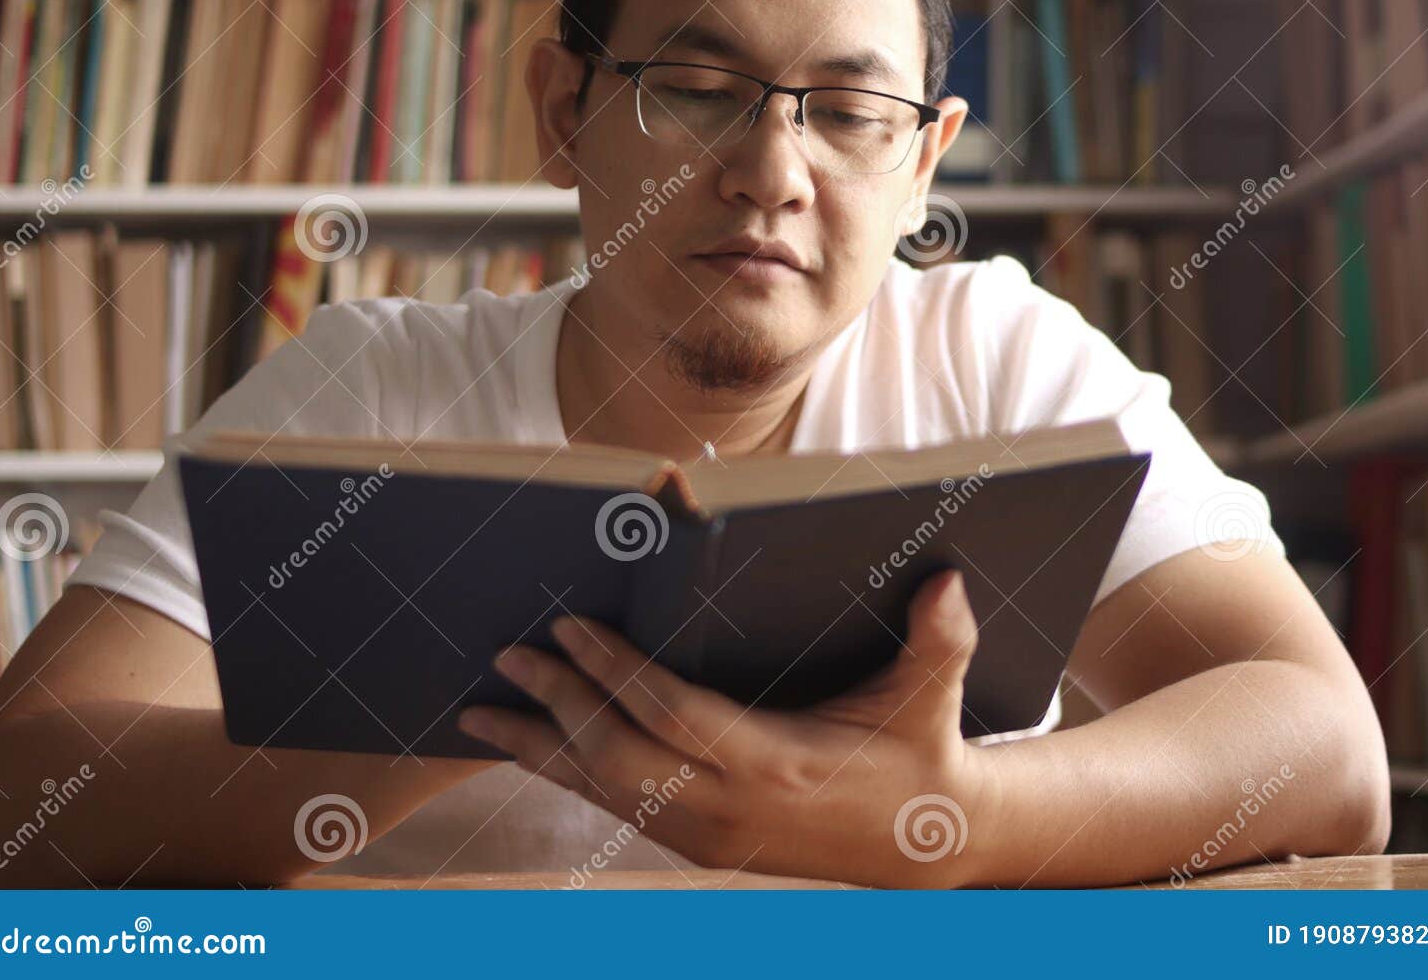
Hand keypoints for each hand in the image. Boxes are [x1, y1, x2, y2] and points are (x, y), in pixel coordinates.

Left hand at [457, 569, 997, 887]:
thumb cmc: (918, 753)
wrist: (918, 846)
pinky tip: (532, 750)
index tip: (568, 628)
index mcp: (776, 765)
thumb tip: (947, 582)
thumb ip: (940, 639)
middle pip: (617, 757)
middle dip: (556, 704)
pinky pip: (615, 808)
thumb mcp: (933, 696)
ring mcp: (707, 835)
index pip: (673, 715)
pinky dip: (566, 774)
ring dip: (540, 748)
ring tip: (481, 713)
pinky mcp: (697, 843)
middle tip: (509, 653)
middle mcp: (729, 808)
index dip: (615, 672)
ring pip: (603, 792)